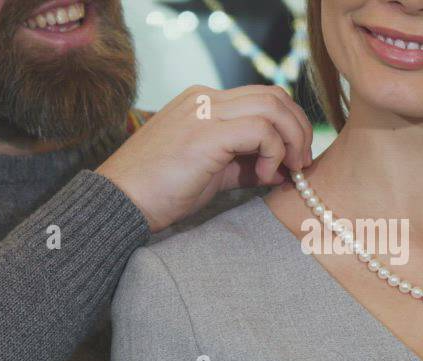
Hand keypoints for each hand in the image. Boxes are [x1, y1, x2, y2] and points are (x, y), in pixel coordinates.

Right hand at [97, 85, 312, 232]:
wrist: (121, 203)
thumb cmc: (162, 192)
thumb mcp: (214, 173)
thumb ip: (247, 165)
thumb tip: (284, 171)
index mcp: (204, 102)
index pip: (263, 98)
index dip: (289, 127)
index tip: (295, 161)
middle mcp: (205, 98)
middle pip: (274, 95)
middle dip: (299, 129)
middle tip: (302, 165)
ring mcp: (204, 111)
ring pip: (273, 105)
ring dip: (292, 139)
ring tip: (288, 171)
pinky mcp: (206, 132)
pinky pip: (261, 129)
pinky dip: (274, 152)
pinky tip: (264, 177)